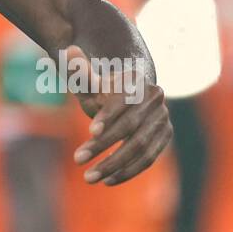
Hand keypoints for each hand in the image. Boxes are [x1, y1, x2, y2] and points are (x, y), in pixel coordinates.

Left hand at [64, 45, 172, 185]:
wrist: (131, 95)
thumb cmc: (104, 89)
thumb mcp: (91, 81)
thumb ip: (80, 70)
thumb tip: (68, 51)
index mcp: (137, 81)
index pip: (123, 100)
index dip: (108, 116)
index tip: (90, 132)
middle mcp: (155, 99)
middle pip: (130, 127)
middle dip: (103, 145)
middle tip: (77, 159)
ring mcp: (163, 119)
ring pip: (140, 147)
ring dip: (114, 164)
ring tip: (89, 177)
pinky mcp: (165, 137)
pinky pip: (148, 159)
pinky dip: (129, 171)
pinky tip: (108, 180)